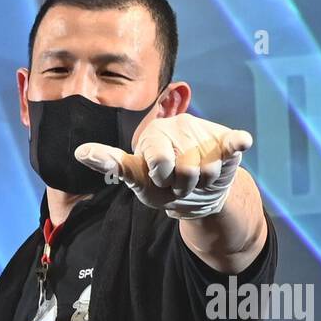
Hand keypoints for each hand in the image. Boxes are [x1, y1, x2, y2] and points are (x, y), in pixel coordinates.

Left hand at [75, 112, 251, 219]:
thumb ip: (110, 163)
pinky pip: (233, 141)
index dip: (162, 179)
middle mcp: (179, 126)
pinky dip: (237, 143)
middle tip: (179, 181)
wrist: (197, 193)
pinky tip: (240, 142)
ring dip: (201, 184)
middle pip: (184, 171)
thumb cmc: (161, 184)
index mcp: (153, 133)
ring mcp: (204, 132)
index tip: (160, 178)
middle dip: (182, 185)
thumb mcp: (135, 177)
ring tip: (195, 178)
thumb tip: (79, 151)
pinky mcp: (228, 140)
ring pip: (206, 171)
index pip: (160, 163)